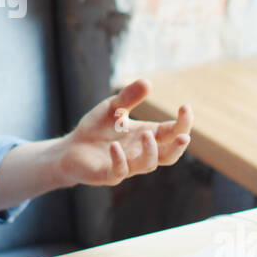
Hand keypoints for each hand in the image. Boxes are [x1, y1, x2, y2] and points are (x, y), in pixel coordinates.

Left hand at [57, 78, 191, 187]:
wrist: (71, 148)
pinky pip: (120, 171)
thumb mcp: (112, 108)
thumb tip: (147, 82)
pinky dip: (119, 160)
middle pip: (169, 155)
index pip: (173, 132)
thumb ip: (128, 97)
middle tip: (184, 136)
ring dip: (151, 151)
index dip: (183, 122)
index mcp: (147, 135)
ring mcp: (127, 165)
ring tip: (146, 135)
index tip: (185, 106)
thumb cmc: (96, 128)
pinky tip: (114, 146)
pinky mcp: (108, 174)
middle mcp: (140, 152)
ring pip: (148, 165)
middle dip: (178, 147)